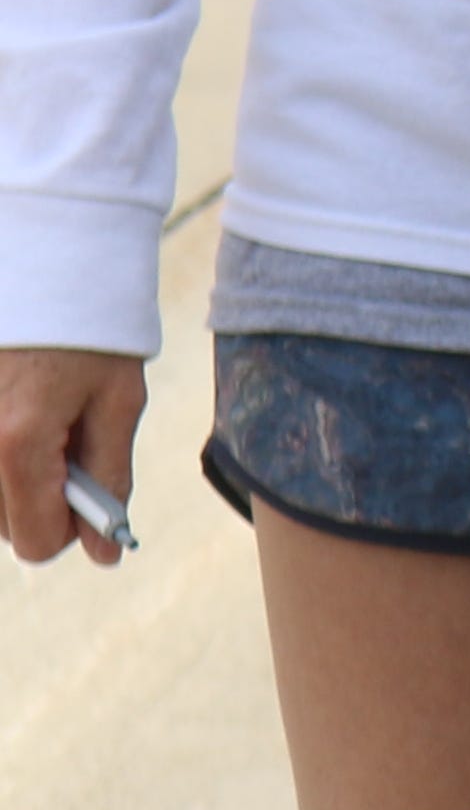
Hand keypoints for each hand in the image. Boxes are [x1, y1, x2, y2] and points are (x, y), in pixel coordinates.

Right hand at [0, 346, 145, 564]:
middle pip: (2, 526)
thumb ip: (110, 478)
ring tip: (40, 419)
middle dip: (41, 500)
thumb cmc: (91, 329)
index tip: (90, 492)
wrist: (46, 258)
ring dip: (16, 478)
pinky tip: (19, 413)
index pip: (33, 541)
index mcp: (17, 443)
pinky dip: (3, 455)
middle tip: (66, 440)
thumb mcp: (118, 399)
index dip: (71, 530)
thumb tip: (106, 552)